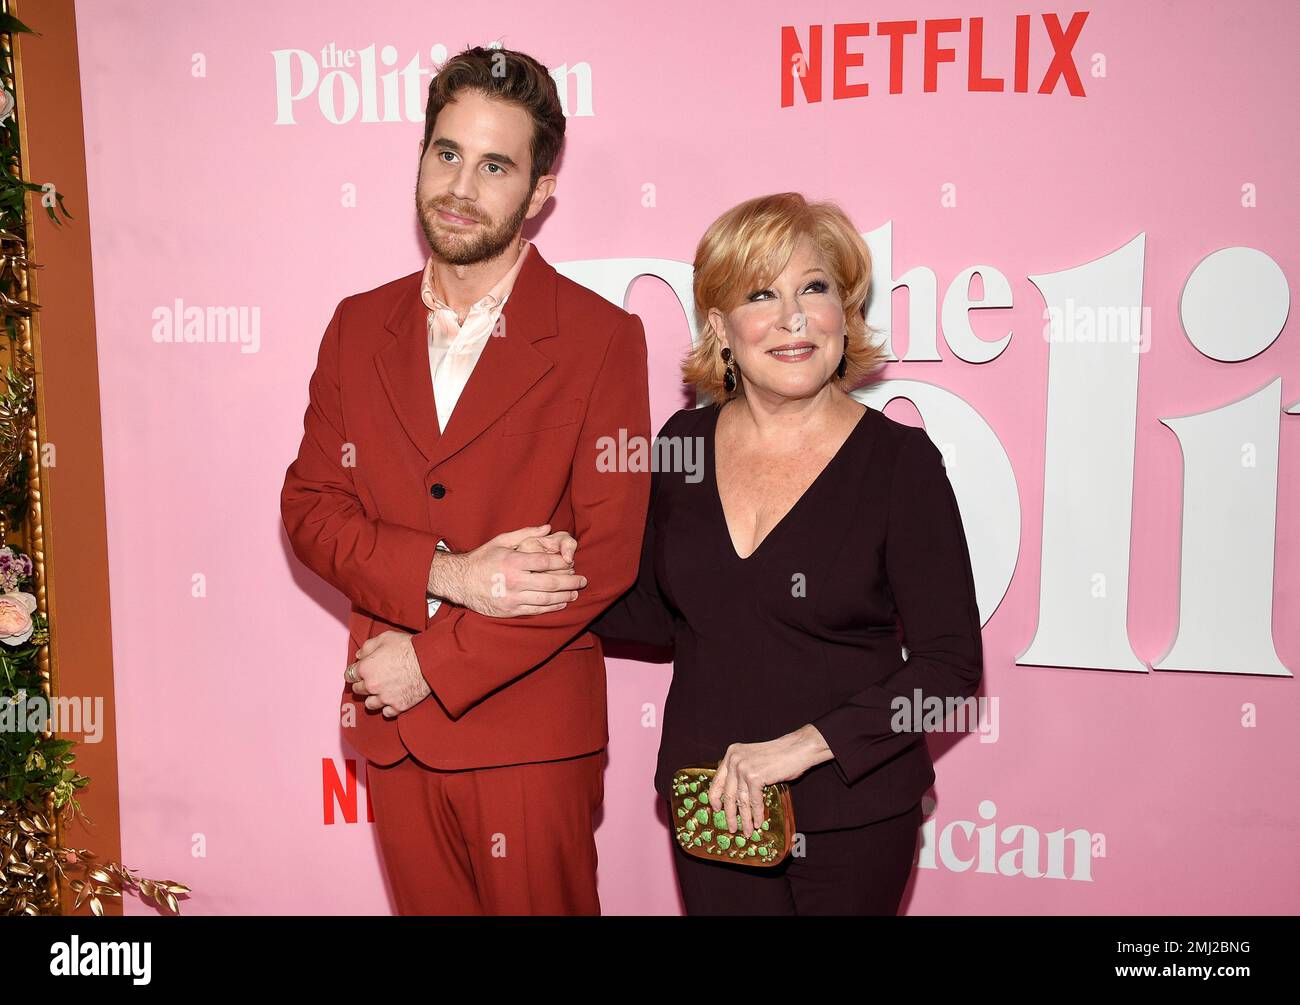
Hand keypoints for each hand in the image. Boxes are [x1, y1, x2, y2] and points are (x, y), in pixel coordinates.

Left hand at [348, 630, 430, 718]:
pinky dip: (388, 707)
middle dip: (363, 684)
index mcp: (366, 668)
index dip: (354, 672)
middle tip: (372, 679)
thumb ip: (368, 646)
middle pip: (358, 690)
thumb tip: (358, 655)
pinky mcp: (398, 706)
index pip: (349, 675)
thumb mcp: (385, 638)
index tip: (359, 671)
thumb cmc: (408, 647)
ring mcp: (384, 698)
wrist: (430, 660)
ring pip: (369, 704)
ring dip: (373, 698)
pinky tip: (392, 699)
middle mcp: (371, 686)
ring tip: (381, 691)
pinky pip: (386, 712)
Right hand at [428, 524, 586, 617]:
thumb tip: (548, 528)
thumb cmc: (482, 559)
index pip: (545, 563)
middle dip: (570, 582)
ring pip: (546, 599)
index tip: (572, 562)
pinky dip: (551, 607)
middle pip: (550, 583)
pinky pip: (536, 610)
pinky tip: (561, 603)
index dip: (562, 563)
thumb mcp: (501, 541)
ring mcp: (512, 598)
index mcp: (513, 562)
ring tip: (575, 593)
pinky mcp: (510, 610)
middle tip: (583, 580)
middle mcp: (514, 581)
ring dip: (564, 596)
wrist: (460, 582)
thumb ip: (525, 534)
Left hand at [707, 725, 831, 835]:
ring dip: (745, 819)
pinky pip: (755, 802)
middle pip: (728, 794)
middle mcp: (734, 760)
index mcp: (731, 754)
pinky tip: (758, 823)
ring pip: (742, 801)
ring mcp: (743, 768)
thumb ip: (741, 773)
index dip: (715, 798)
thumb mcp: (753, 760)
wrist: (798, 748)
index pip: (717, 780)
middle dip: (730, 814)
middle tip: (731, 828)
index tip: (717, 810)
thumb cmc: (779, 756)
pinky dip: (757, 815)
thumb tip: (736, 799)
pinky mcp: (755, 777)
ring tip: (747, 831)